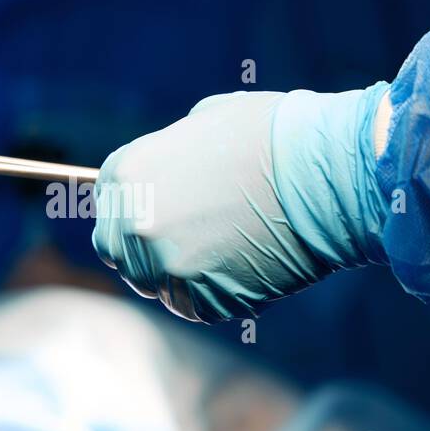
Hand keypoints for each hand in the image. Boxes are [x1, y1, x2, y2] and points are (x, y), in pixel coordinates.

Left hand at [91, 87, 387, 321]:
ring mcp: (164, 266)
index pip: (107, 205)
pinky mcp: (200, 300)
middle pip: (118, 251)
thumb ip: (169, 156)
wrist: (323, 172)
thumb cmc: (272, 134)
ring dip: (180, 273)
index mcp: (126, 174)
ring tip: (225, 249)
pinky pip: (194, 305)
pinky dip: (214, 293)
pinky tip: (244, 266)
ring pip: (155, 284)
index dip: (132, 211)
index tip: (157, 214)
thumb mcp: (204, 125)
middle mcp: (133, 223)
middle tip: (184, 241)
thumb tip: (165, 175)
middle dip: (143, 248)